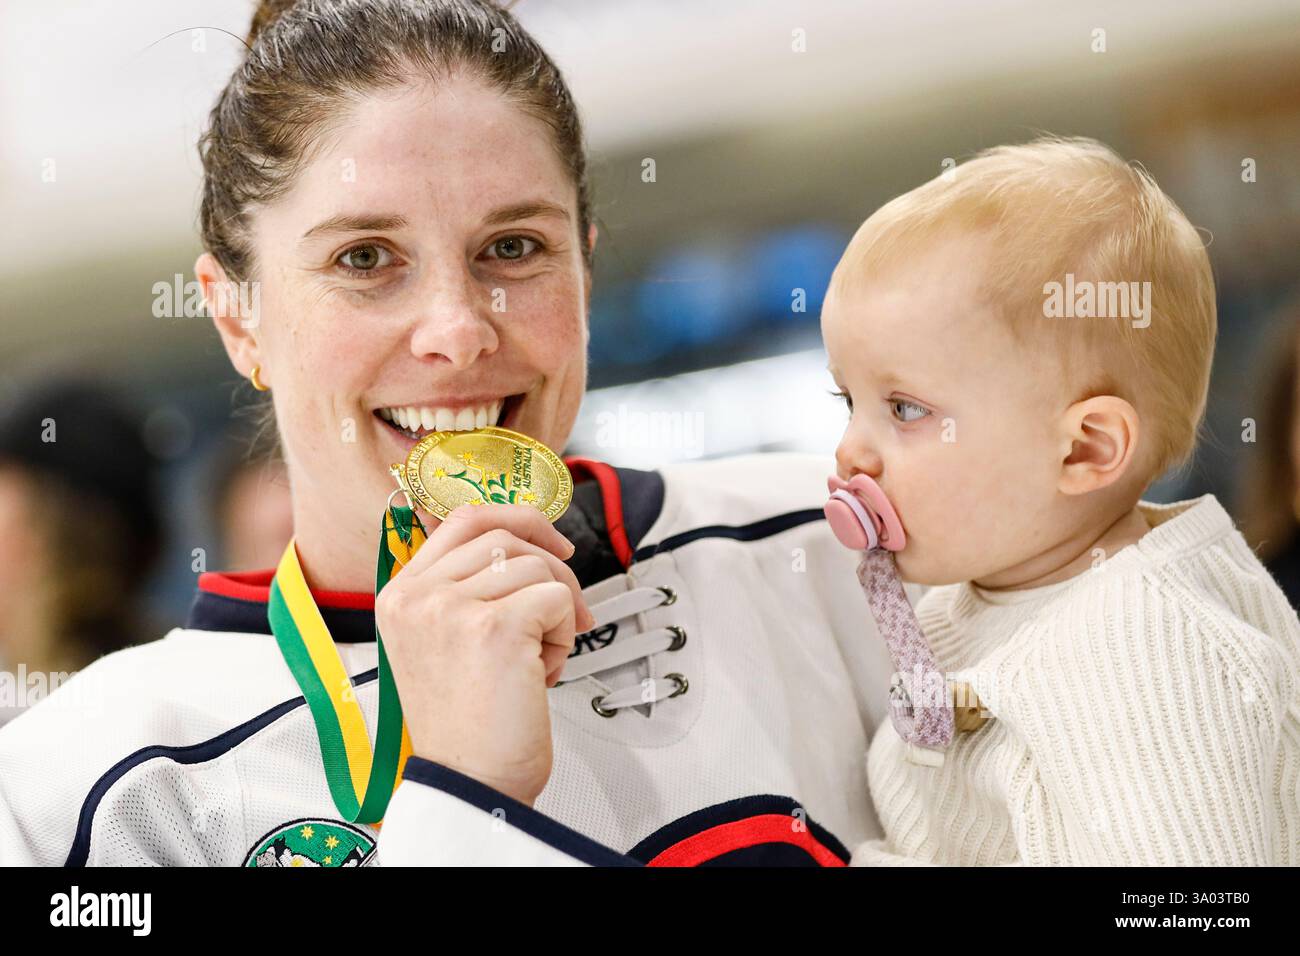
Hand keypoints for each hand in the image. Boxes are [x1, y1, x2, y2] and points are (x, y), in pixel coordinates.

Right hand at [375, 503, 594, 805]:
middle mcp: (418, 597)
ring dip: (556, 610)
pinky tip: (541, 671)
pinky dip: (563, 634)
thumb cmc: (466, 727)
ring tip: (538, 657)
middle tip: (566, 611)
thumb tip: (528, 550)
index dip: (516, 520)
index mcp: (401, 595)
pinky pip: (555, 599)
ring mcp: (451, 608)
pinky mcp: (494, 628)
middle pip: (504, 536)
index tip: (550, 544)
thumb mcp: (443, 644)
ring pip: (536, 566)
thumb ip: (467, 593)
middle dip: (550, 567)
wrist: (469, 785)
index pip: (461, 520)